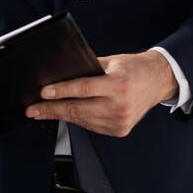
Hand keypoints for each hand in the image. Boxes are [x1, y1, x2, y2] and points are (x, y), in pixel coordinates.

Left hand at [24, 50, 178, 137]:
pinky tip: (65, 114)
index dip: (61, 91)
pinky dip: (76, 119)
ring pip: (82, 120)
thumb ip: (87, 68)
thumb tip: (60, 74)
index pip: (83, 89)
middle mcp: (120, 105)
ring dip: (61, 115)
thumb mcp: (112, 61)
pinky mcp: (119, 130)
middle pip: (78, 109)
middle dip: (51, 109)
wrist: (159, 81)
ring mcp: (120, 121)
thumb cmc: (135, 69)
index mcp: (118, 85)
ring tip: (43, 111)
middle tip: (32, 109)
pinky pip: (90, 126)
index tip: (43, 93)